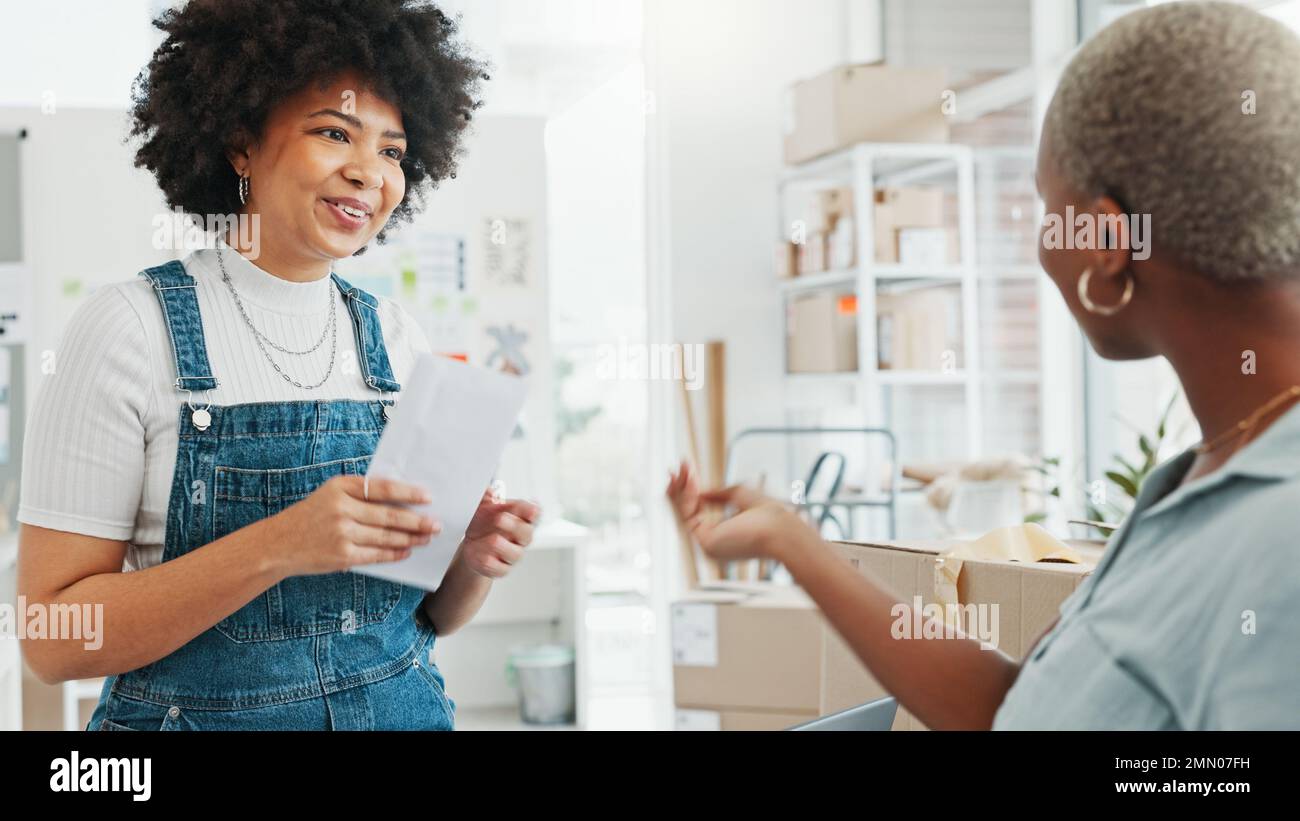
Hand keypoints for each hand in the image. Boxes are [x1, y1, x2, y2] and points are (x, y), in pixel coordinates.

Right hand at [267, 475, 439, 577]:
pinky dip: (394, 553)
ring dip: (411, 538)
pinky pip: (376, 555)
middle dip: (417, 521)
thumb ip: (360, 493)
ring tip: (427, 538)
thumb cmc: (310, 516)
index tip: (428, 497)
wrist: (278, 543)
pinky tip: (407, 551)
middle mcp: (341, 508)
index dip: (409, 492)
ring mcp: (342, 533)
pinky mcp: (342, 556)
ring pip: (386, 536)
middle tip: (436, 524)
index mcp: (341, 487)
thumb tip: (401, 497)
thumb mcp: (331, 494)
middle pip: (389, 515)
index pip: (383, 488)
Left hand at [460, 489, 540, 578]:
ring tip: (492, 540)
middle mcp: (520, 537)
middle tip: (500, 518)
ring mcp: (512, 554)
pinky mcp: (501, 568)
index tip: (527, 507)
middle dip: (514, 526)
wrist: (471, 542)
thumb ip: (486, 497)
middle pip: (526, 533)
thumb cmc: (484, 521)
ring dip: (503, 546)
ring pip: (515, 553)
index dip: (531, 510)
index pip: (533, 513)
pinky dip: (491, 564)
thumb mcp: (482, 505)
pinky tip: (483, 557)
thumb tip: (489, 492)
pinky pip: (500, 569)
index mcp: (520, 518)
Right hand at [665, 460, 814, 563]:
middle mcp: (713, 544)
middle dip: (680, 489)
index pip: (698, 515)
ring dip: (680, 489)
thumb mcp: (740, 495)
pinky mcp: (707, 543)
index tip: (687, 472)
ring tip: (681, 469)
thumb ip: (717, 494)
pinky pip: (688, 516)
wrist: (784, 531)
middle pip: (687, 515)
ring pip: (684, 515)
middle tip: (675, 469)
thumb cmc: (772, 516)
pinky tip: (690, 480)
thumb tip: (698, 490)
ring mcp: (708, 545)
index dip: (690, 493)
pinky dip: (686, 496)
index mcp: (723, 537)